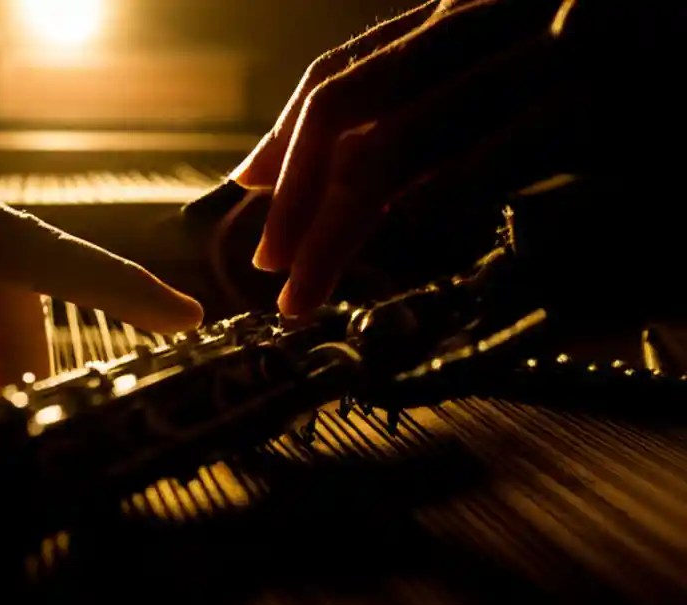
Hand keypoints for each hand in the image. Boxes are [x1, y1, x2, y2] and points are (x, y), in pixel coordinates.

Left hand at [226, 0, 642, 316]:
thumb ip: (449, 117)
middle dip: (294, 196)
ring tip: (305, 293)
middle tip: (270, 270)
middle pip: (351, 107)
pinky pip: (484, 161)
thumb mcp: (527, 90)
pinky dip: (430, 210)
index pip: (347, 72)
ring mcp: (543, 52)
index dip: (285, 137)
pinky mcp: (599, 98)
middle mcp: (495, 19)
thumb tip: (360, 180)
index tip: (249, 193)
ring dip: (335, 229)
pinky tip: (393, 257)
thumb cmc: (639, 92)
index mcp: (470, 13)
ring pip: (397, 144)